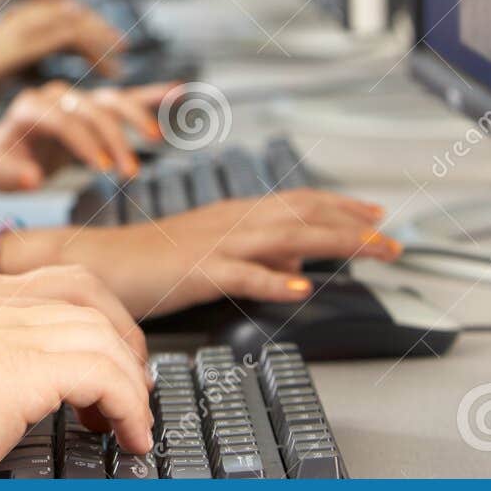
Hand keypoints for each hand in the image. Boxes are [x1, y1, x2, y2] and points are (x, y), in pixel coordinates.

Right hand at [0, 0, 126, 75]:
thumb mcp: (0, 67)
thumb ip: (23, 64)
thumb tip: (46, 79)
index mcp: (17, 18)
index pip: (59, 11)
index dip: (84, 24)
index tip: (104, 42)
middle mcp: (24, 15)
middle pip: (73, 11)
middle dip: (100, 27)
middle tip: (122, 46)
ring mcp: (27, 24)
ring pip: (79, 20)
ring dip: (103, 38)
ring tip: (120, 59)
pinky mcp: (31, 39)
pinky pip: (75, 37)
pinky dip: (96, 50)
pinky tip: (107, 68)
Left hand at [0, 81, 175, 188]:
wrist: (4, 150)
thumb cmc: (2, 162)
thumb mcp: (0, 172)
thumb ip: (15, 175)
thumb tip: (33, 179)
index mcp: (29, 107)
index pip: (63, 120)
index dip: (85, 143)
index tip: (103, 169)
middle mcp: (54, 96)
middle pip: (92, 110)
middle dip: (114, 140)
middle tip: (131, 173)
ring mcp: (76, 98)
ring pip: (111, 99)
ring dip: (136, 118)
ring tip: (156, 139)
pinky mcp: (93, 107)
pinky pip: (124, 98)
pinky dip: (149, 96)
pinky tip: (176, 91)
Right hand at [0, 293, 152, 476]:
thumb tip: (21, 399)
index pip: (63, 283)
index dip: (102, 321)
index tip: (113, 365)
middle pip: (92, 301)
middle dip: (126, 347)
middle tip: (133, 394)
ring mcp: (4, 329)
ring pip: (104, 338)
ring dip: (131, 385)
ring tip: (131, 425)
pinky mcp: (19, 368)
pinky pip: (105, 375)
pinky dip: (129, 407)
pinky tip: (127, 435)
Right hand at [56, 190, 399, 318]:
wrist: (96, 262)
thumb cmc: (146, 261)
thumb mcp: (209, 252)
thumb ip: (254, 254)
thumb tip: (296, 262)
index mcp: (231, 215)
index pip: (296, 203)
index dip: (340, 207)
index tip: (375, 216)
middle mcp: (228, 222)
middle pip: (302, 214)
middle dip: (353, 224)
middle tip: (393, 237)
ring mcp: (213, 244)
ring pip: (285, 236)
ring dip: (335, 242)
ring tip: (373, 251)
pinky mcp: (195, 270)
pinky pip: (241, 274)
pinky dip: (274, 279)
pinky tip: (301, 287)